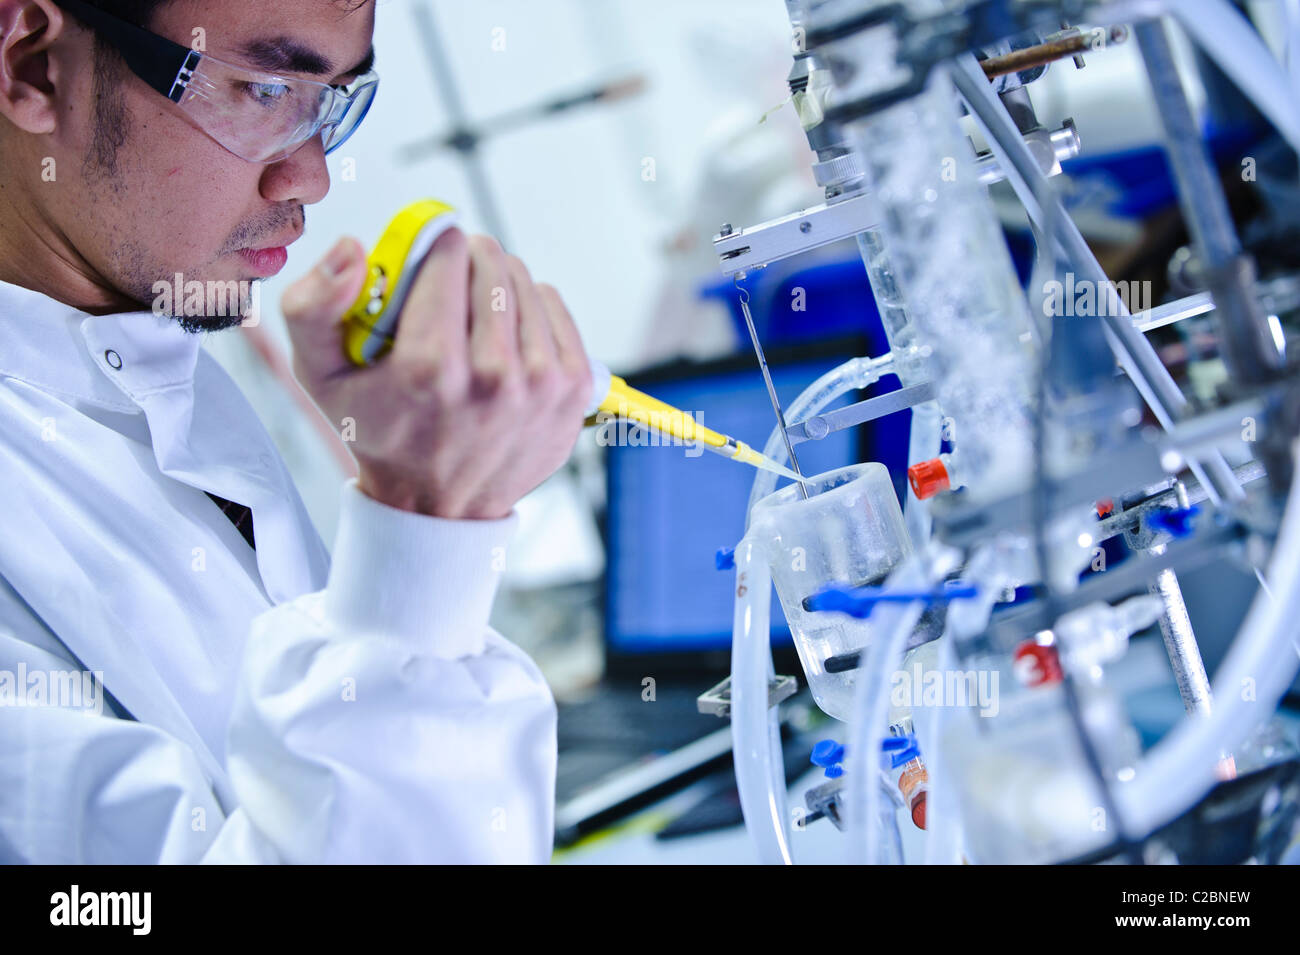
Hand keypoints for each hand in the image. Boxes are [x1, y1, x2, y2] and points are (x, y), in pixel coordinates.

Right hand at [281, 229, 592, 519]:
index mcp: (430, 367)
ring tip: (473, 317)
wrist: (439, 506)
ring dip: (497, 283)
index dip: (430, 249)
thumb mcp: (320, 377)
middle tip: (446, 290)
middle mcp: (494, 376)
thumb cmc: (381, 434)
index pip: (447, 252)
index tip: (423, 265)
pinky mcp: (574, 387)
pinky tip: (506, 332)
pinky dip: (531, 306)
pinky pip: (554, 306)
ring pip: (524, 280)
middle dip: (464, 262)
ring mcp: (542, 383)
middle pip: (490, 262)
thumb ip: (312, 306)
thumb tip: (351, 248)